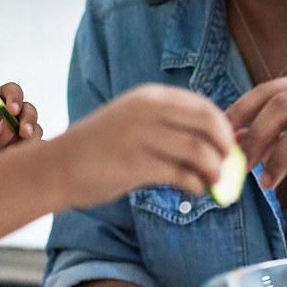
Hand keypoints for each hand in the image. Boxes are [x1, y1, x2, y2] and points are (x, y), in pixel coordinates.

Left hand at [0, 81, 40, 173]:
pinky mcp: (26, 150)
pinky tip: (21, 161)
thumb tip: (9, 126)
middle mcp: (10, 118)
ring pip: (35, 129)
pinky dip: (34, 152)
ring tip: (15, 152)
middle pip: (28, 109)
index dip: (14, 96)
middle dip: (28, 119)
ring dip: (31, 137)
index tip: (12, 110)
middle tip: (23, 133)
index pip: (10, 91)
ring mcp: (20, 134)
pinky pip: (38, 148)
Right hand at [53, 84, 236, 207]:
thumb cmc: (99, 147)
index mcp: (149, 97)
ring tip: (212, 183)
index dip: (223, 127)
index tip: (228, 146)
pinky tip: (194, 189)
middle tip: (227, 165)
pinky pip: (182, 175)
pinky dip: (196, 184)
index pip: (203, 106)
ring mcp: (142, 137)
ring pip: (199, 151)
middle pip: (208, 124)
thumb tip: (212, 142)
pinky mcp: (136, 165)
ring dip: (214, 171)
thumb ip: (167, 125)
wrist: (58, 166)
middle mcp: (148, 111)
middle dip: (225, 147)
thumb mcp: (132, 121)